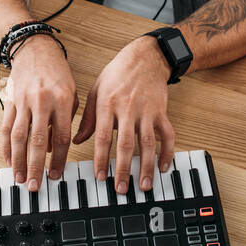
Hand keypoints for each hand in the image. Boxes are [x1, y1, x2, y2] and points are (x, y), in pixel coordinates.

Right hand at [1, 35, 77, 191]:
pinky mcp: (10, 101)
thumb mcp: (72, 94)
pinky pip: (6, 127)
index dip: (59, 159)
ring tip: (18, 178)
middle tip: (34, 186)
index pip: (62, 136)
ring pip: (19, 137)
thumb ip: (67, 121)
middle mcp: (42, 101)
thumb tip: (54, 149)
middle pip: (38, 140)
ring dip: (18, 161)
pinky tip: (7, 160)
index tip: (56, 175)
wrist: (35, 50)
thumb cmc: (58, 74)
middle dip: (35, 166)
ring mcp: (24, 101)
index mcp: (62, 100)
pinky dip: (6, 146)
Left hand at [73, 36, 175, 193]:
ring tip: (144, 184)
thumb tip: (77, 141)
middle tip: (121, 189)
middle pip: (126, 144)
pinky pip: (167, 135)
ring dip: (147, 166)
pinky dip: (168, 152)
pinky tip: (164, 166)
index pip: (103, 137)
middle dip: (123, 169)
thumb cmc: (118, 74)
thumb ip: (88, 118)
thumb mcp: (96, 91)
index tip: (100, 177)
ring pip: (148, 143)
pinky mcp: (161, 112)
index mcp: (108, 104)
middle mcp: (128, 109)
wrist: (145, 57)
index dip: (102, 159)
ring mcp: (147, 111)